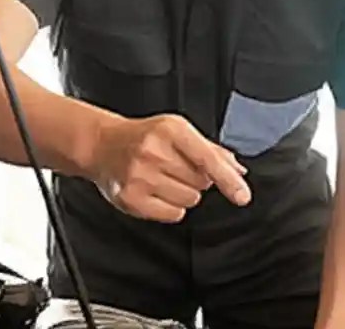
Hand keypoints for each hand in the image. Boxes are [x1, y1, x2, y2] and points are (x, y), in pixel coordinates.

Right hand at [90, 114, 251, 222]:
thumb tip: (238, 172)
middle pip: (201, 183)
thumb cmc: (143, 137)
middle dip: (197, 179)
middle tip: (176, 168)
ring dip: (183, 193)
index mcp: (170, 130)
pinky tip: (156, 191)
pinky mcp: (131, 198)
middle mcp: (153, 151)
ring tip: (163, 178)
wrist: (102, 145)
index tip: (242, 196)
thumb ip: (210, 150)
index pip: (206, 159)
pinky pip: (173, 214)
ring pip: (189, 200)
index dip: (227, 179)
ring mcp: (140, 176)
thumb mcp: (176, 130)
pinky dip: (170, 207)